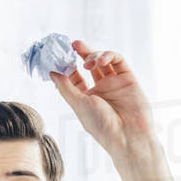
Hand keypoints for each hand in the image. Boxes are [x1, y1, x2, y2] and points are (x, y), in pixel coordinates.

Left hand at [49, 40, 155, 158]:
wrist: (128, 135)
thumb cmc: (101, 125)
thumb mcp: (78, 104)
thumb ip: (65, 87)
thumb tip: (51, 72)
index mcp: (86, 97)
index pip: (74, 76)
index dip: (66, 65)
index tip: (58, 55)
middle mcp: (100, 89)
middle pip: (89, 65)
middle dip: (81, 53)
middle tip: (72, 44)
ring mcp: (114, 83)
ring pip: (103, 61)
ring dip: (93, 55)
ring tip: (88, 63)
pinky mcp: (128, 78)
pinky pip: (118, 61)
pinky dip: (108, 55)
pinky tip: (100, 61)